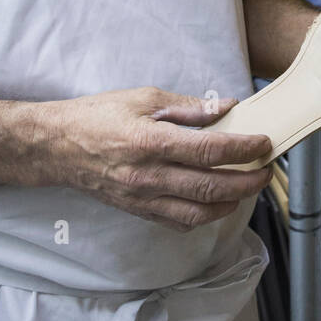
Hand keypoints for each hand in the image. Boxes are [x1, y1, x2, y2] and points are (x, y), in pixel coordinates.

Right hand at [38, 87, 271, 231]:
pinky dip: (203, 216)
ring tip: (245, 187)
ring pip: (199, 213)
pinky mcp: (138, 211)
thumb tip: (225, 107)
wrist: (56, 147)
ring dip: (230, 203)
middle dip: (248, 181)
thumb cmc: (96, 117)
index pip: (212, 150)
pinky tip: (214, 202)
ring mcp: (143, 198)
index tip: (264, 143)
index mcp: (152, 141)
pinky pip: (178, 222)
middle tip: (265, 170)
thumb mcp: (143, 98)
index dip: (245, 148)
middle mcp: (150, 175)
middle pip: (212, 187)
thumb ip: (188, 107)